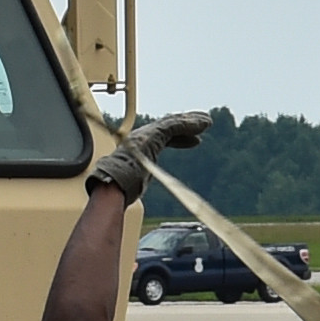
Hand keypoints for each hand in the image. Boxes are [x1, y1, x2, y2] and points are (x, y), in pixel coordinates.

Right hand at [88, 110, 213, 201]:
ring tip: (207, 122)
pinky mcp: (153, 134)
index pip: (160, 138)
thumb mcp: (133, 187)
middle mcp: (140, 138)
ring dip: (192, 122)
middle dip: (186, 124)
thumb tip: (131, 198)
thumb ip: (136, 185)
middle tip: (202, 123)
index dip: (178, 138)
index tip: (194, 140)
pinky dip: (190, 125)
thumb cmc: (117, 191)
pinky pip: (175, 126)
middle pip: (167, 127)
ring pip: (173, 123)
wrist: (112, 186)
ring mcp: (146, 134)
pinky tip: (204, 125)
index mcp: (135, 148)